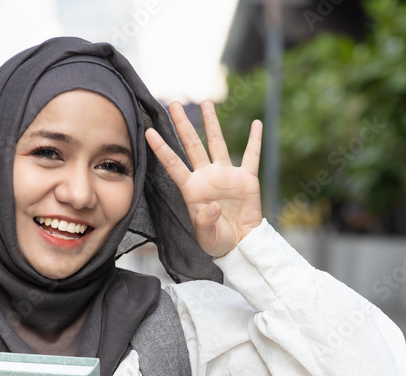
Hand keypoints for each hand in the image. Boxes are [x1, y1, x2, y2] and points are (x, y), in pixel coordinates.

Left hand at [146, 100, 262, 257]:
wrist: (241, 243)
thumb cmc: (218, 241)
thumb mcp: (206, 237)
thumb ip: (205, 223)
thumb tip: (211, 206)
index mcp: (192, 189)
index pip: (173, 165)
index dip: (161, 149)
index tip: (148, 132)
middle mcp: (206, 177)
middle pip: (192, 145)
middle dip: (182, 125)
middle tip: (173, 104)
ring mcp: (226, 175)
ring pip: (217, 143)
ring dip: (211, 123)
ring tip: (206, 102)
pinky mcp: (247, 178)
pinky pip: (252, 156)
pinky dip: (255, 140)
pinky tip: (256, 124)